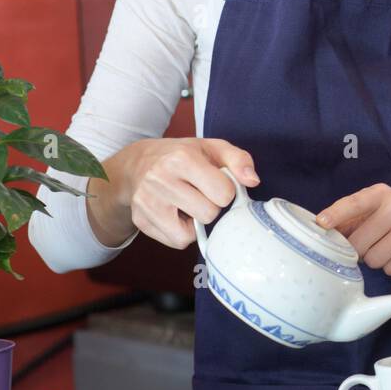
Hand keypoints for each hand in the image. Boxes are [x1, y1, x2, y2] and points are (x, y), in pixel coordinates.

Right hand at [114, 137, 258, 248]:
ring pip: (190, 234)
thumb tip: (253, 181)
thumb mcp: (212, 147)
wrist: (137, 163)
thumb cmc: (181, 156)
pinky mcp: (141, 221)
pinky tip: (176, 214)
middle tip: (198, 192)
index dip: (225, 189)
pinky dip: (181, 232)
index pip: (223, 193)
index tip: (214, 181)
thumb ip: (239, 160)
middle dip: (210, 205)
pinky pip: (176, 242)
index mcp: (181, 159)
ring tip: (187, 203)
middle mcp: (160, 180)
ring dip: (195, 222)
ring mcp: (147, 203)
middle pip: (208, 214)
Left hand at [315, 183, 390, 275]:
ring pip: (374, 259)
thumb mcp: (383, 212)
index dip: (336, 214)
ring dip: (379, 261)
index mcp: (382, 194)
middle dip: (362, 252)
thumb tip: (322, 231)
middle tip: (377, 245)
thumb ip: (355, 219)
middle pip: (359, 243)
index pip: (355, 202)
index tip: (322, 223)